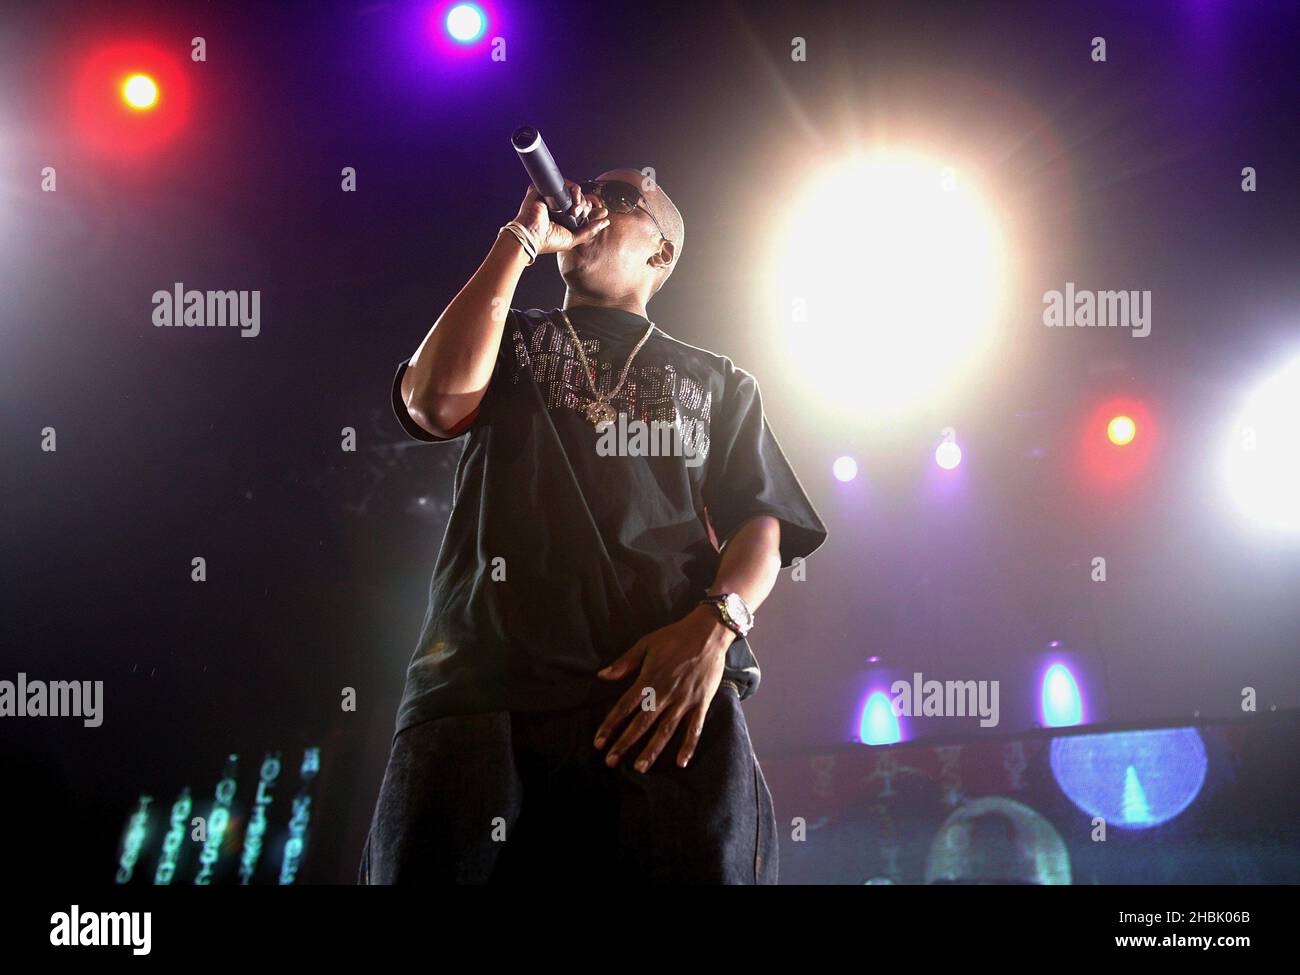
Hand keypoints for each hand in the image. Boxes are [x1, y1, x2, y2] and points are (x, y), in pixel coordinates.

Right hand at [512, 181, 609, 255]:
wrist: (532, 235)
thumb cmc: (548, 241)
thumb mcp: (573, 239)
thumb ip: (589, 231)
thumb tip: (606, 222)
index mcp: (565, 219)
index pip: (583, 211)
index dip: (593, 211)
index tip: (603, 212)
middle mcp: (559, 208)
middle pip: (580, 200)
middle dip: (585, 206)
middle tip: (579, 213)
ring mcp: (553, 199)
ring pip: (574, 192)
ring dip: (580, 198)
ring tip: (575, 209)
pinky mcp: (545, 190)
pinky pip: (564, 183)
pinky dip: (572, 188)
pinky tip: (574, 197)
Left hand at [592, 605, 736, 771]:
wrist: (708, 632)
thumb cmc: (674, 636)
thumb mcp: (646, 644)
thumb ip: (624, 662)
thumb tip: (602, 676)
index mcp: (649, 679)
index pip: (625, 706)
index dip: (610, 725)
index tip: (599, 742)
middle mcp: (665, 693)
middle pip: (642, 723)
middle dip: (625, 743)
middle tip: (611, 762)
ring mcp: (685, 700)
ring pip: (666, 730)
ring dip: (652, 750)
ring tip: (639, 768)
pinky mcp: (702, 702)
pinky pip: (694, 728)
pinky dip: (688, 746)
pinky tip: (680, 762)